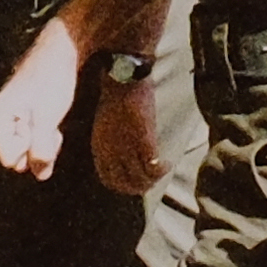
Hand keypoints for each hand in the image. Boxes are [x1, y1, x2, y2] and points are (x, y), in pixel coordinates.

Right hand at [0, 21, 79, 179]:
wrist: (59, 52)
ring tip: (50, 118)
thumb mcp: (48, 118)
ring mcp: (6, 123)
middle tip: (49, 122)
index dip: (31, 148)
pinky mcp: (18, 122)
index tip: (41, 124)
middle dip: (38, 148)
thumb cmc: (51, 80)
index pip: (11, 161)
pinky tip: (50, 119)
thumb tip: (41, 175)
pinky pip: (31, 143)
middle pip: (18, 160)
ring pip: (26, 153)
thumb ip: (42, 149)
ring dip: (44, 142)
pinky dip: (44, 136)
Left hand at [91, 77, 169, 194]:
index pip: (108, 179)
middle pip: (123, 184)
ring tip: (160, 173)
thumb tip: (119, 154)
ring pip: (140, 179)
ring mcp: (127, 146)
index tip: (132, 182)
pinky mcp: (143, 138)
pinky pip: (152, 166)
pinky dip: (161, 170)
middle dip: (137, 188)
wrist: (123, 78)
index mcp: (99, 148)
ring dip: (151, 182)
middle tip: (149, 182)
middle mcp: (111, 151)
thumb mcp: (104, 123)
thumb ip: (109, 141)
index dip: (121, 186)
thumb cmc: (115, 97)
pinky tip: (166, 164)